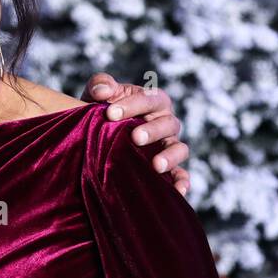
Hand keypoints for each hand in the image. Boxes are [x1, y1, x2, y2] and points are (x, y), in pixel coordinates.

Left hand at [83, 72, 189, 197]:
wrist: (95, 136)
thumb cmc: (101, 111)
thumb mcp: (96, 95)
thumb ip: (99, 86)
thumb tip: (103, 91)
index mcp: (152, 101)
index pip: (149, 99)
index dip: (132, 105)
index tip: (110, 113)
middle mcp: (165, 122)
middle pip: (167, 124)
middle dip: (152, 130)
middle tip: (135, 138)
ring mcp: (168, 145)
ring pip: (179, 148)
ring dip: (170, 156)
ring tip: (156, 165)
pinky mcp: (169, 168)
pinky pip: (181, 175)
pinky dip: (182, 182)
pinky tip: (178, 191)